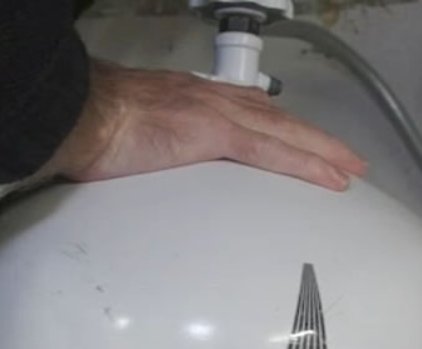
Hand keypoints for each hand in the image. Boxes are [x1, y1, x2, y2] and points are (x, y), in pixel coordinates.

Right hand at [46, 58, 368, 188]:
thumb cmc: (89, 129)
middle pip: (276, 119)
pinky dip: (304, 162)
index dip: (281, 128)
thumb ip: (157, 152)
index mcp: (190, 101)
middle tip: (346, 159)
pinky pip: (270, 150)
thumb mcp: (133, 138)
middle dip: (313, 139)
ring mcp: (213, 113)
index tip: (302, 142)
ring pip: (283, 131)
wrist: (72, 116)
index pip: (249, 112)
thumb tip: (156, 174)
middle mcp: (209, 99)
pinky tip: (328, 176)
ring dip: (321, 150)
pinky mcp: (212, 131)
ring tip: (349, 170)